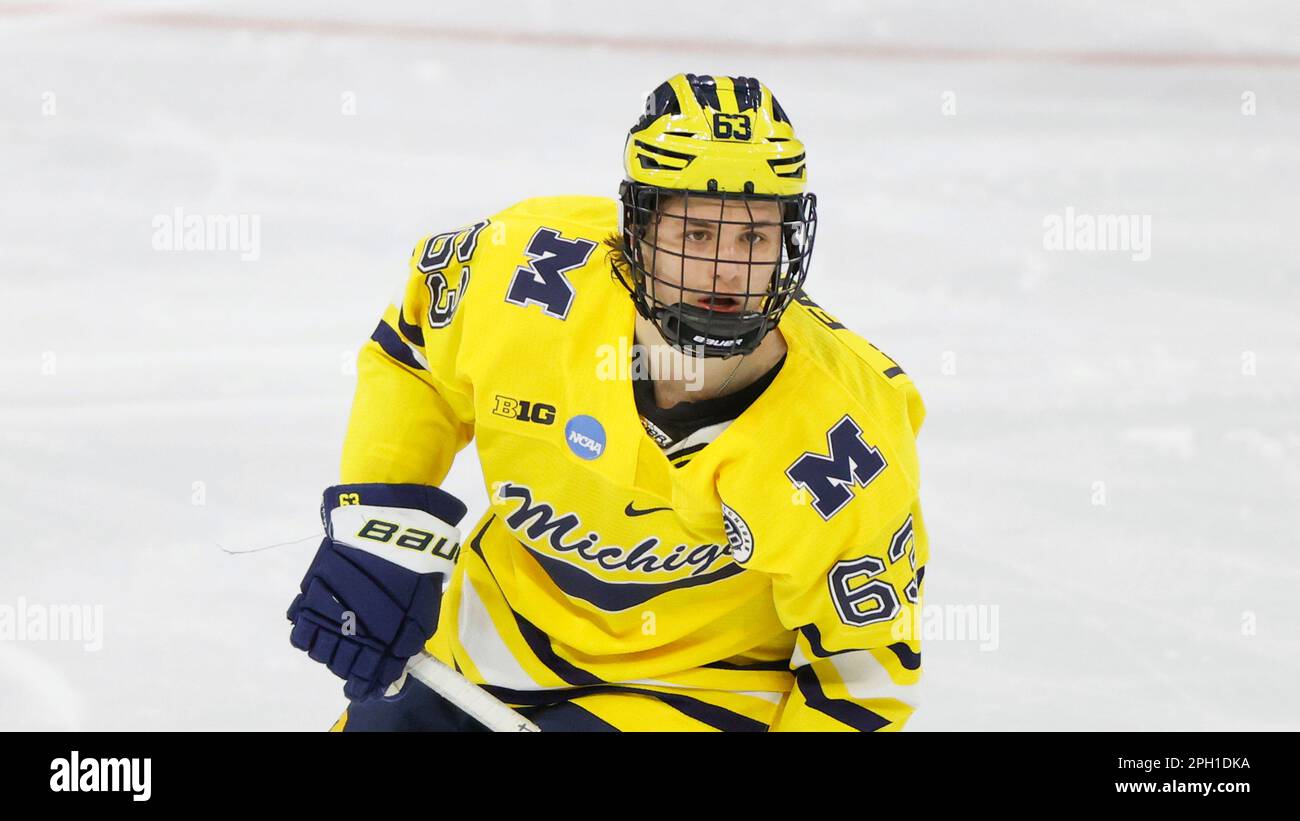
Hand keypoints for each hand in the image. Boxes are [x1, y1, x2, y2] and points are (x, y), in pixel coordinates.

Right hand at [287, 483, 466, 700]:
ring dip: (328, 651)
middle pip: (343, 668)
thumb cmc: (416, 558)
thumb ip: (411, 636)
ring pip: (319, 653)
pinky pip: (300, 630)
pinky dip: (307, 633)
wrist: (388, 518)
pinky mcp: (311, 593)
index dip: (369, 685)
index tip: (368, 684)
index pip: (372, 678)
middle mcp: (356, 632)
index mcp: (389, 638)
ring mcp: (330, 613)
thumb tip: (399, 661)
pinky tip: (318, 625)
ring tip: (338, 638)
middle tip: (355, 657)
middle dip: (349, 667)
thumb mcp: (424, 602)